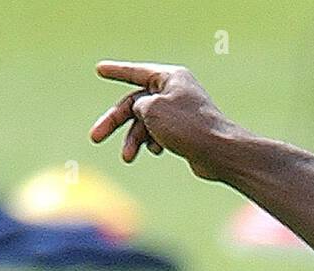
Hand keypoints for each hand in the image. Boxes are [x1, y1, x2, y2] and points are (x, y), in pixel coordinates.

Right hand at [90, 61, 238, 178]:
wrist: (219, 153)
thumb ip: (137, 105)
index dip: (116, 71)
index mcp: (169, 77)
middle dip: (115, 122)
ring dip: (134, 140)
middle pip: (135, 104)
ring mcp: (179, 112)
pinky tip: (157, 151)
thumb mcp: (151, 109)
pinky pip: (159, 134)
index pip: (136, 72)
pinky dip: (152, 143)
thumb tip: (139, 112)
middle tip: (94, 137)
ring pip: (145, 123)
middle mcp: (175, 92)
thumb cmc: (187, 126)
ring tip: (128, 158)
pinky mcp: (184, 132)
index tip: (99, 70)